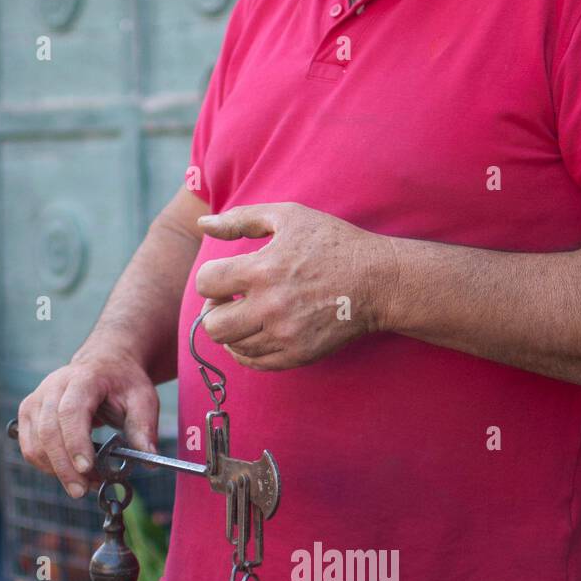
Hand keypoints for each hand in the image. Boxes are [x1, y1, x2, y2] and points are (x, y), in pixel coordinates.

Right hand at [17, 345, 158, 496]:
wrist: (103, 365)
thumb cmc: (123, 383)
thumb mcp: (143, 399)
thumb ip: (144, 427)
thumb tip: (149, 460)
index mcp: (83, 379)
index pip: (71, 412)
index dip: (76, 442)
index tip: (86, 469)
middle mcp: (53, 386)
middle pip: (48, 430)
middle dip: (64, 467)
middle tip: (83, 491)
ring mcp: (37, 399)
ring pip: (35, 443)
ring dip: (57, 470)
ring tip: (85, 484)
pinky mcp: (29, 413)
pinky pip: (29, 447)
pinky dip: (47, 466)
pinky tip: (70, 474)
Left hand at [195, 202, 395, 369]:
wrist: (377, 281)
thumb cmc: (332, 243)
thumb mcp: (288, 217)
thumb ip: (241, 219)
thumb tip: (203, 223)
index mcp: (261, 270)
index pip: (205, 283)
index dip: (209, 281)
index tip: (223, 280)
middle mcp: (269, 306)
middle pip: (212, 326)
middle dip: (214, 313)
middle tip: (228, 304)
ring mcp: (285, 335)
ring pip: (233, 347)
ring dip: (232, 332)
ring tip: (245, 318)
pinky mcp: (299, 354)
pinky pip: (256, 363)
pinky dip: (248, 352)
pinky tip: (255, 335)